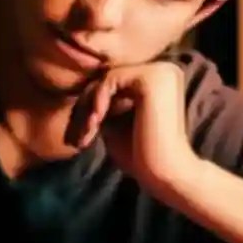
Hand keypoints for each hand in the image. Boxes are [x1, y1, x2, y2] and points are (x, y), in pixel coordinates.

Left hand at [64, 62, 197, 192]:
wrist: (167, 174)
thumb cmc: (141, 154)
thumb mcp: (115, 123)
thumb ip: (103, 102)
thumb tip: (81, 88)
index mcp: (159, 78)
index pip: (114, 84)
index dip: (90, 106)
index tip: (79, 133)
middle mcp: (164, 68)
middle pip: (108, 79)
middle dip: (85, 108)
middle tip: (75, 137)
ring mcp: (159, 71)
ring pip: (105, 80)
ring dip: (88, 109)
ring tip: (85, 136)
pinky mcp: (151, 78)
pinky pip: (109, 80)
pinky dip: (96, 102)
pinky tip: (96, 124)